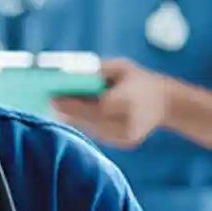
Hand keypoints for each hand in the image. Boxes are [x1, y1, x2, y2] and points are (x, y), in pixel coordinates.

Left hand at [51, 58, 168, 148]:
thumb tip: (68, 75)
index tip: (53, 98)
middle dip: (68, 112)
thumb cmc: (137, 79)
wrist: (166, 102)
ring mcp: (129, 135)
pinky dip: (84, 124)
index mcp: (133, 99)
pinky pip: (99, 134)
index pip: (101, 106)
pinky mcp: (126, 143)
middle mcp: (132, 121)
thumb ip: (98, 71)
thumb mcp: (121, 68)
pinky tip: (68, 117)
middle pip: (92, 121)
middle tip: (46, 103)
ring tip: (51, 109)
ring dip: (72, 120)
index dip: (75, 104)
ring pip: (93, 129)